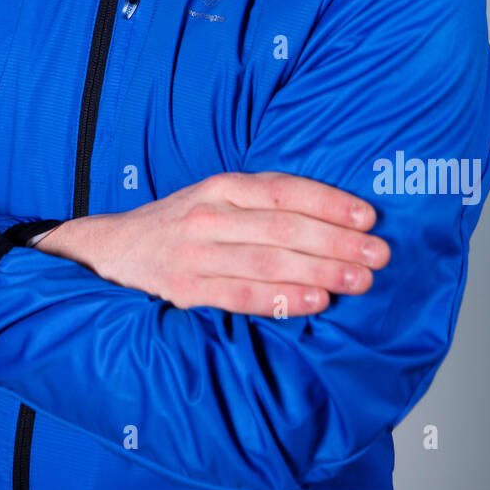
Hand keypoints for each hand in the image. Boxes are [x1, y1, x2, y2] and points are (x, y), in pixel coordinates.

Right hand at [35, 170, 389, 317]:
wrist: (109, 251)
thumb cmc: (177, 226)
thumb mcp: (213, 198)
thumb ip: (260, 204)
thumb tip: (330, 216)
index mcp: (221, 187)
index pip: (284, 190)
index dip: (329, 202)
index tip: (368, 216)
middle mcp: (209, 216)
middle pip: (284, 227)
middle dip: (338, 241)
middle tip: (380, 254)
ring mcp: (196, 255)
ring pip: (268, 261)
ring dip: (321, 270)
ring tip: (360, 280)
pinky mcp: (186, 292)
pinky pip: (242, 295)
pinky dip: (282, 298)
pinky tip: (314, 302)